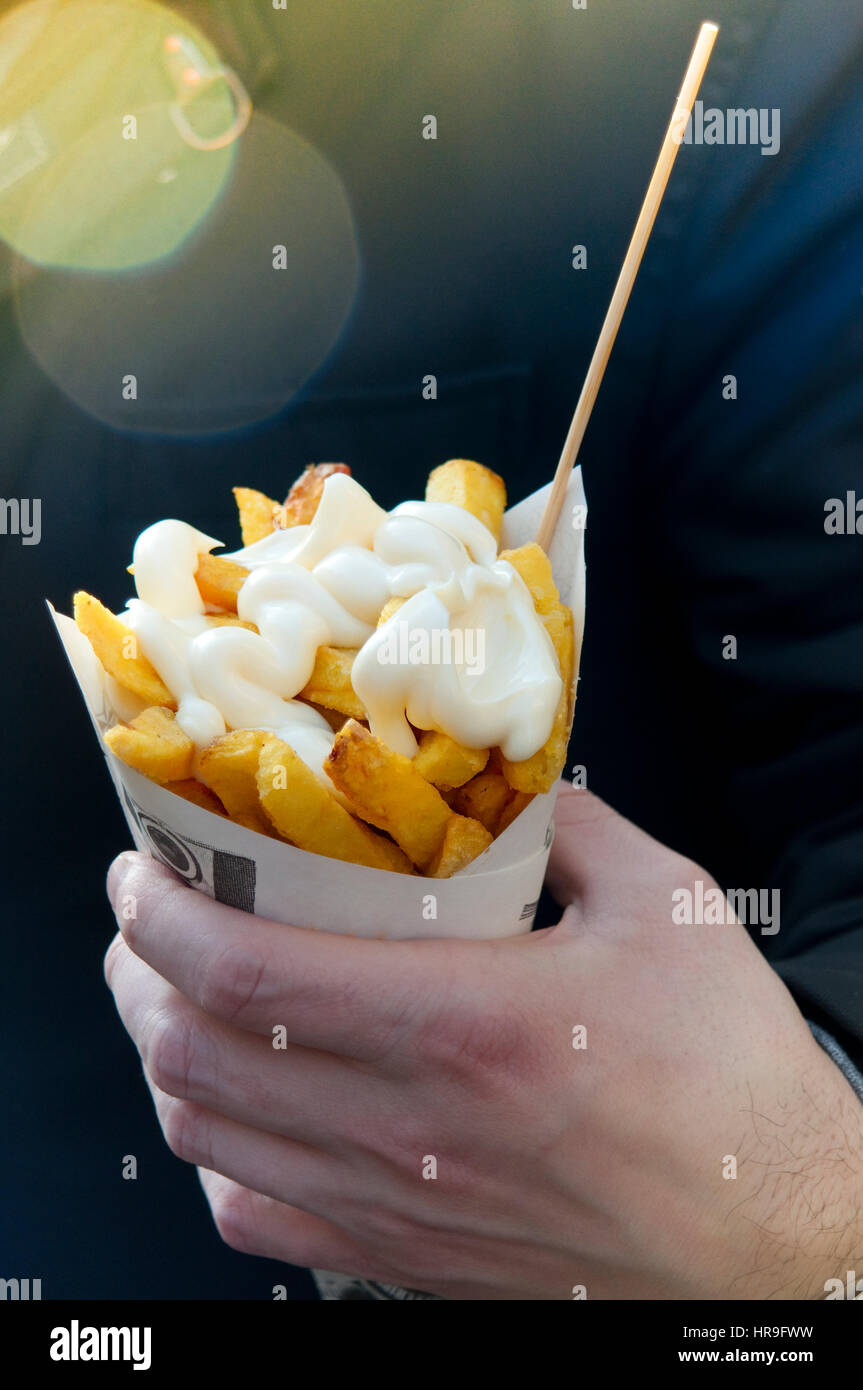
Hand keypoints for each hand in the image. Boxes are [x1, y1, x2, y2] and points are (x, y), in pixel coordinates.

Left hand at [104, 784, 862, 1298]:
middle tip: (147, 917)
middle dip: (137, 973)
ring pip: (210, 1139)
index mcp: (467, 1024)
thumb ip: (570, 827)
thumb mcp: (668, 911)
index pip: (249, 973)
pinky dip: (217, 1154)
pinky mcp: (408, 1258)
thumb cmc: (729, 1080)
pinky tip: (239, 1107)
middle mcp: (410, 1127)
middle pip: (197, 1055)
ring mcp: (398, 1207)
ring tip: (172, 994)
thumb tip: (501, 783)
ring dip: (162, 1054)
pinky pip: (259, 1220)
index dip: (163, 915)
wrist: (770, 1236)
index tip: (142, 869)